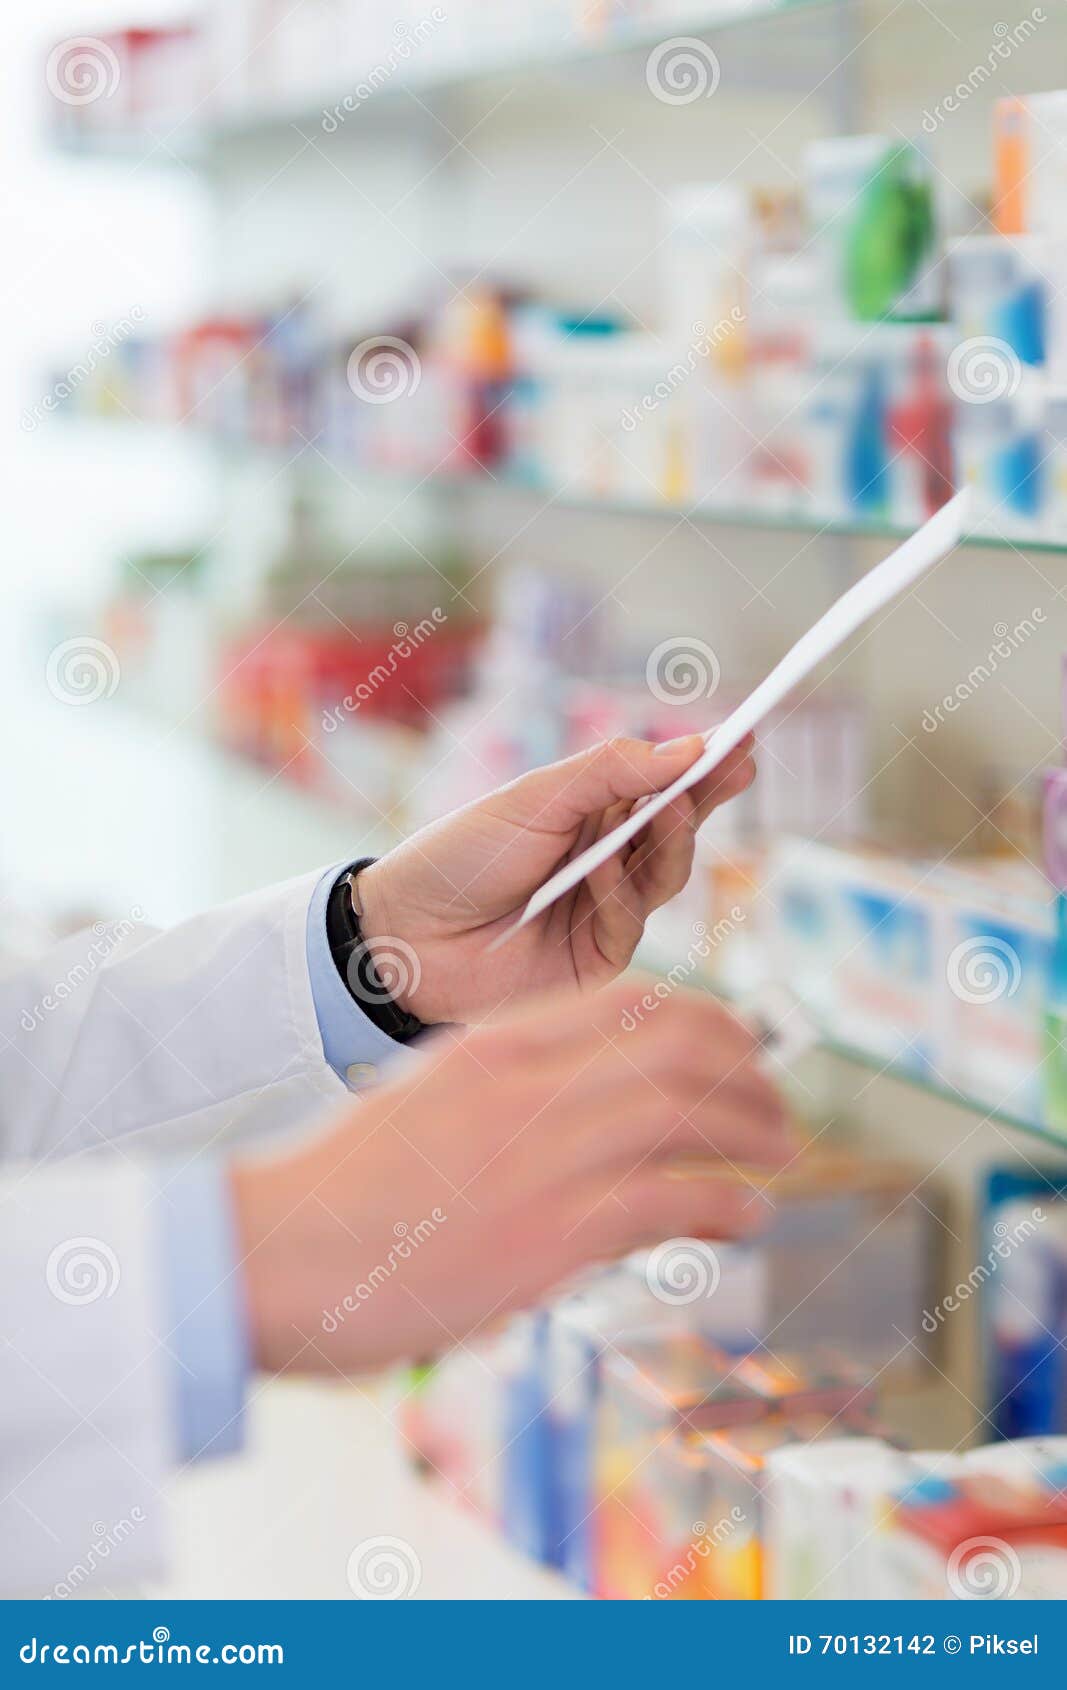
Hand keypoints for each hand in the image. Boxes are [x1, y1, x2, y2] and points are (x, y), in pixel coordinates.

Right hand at [230, 977, 789, 1375]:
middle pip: (680, 1042)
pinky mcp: (549, 1229)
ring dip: (753, 1131)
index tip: (738, 1053)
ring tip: (780, 1152)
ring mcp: (542, 1151)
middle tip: (775, 1105)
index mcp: (495, 1041)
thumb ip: (504, 1102)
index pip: (632, 1002)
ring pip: (688, 1109)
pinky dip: (725, 1202)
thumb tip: (580, 1130)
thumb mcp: (427, 1108)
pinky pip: (670, 1197)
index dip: (707, 1022)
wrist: (271, 1250)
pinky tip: (745, 1216)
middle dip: (748, 1069)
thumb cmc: (339, 1191)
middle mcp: (528, 1080)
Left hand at [356, 733, 754, 1024]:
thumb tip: (688, 746)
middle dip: (708, 795)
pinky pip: (630, 924)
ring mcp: (606, 911)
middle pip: (678, 827)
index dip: (705, 763)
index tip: (744, 735)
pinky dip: (619, 894)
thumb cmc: (459, 857)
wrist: (403, 933)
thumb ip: (610, 772)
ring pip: (666, 875)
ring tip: (671, 807)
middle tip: (736, 764)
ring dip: (671, 839)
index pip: (663, 785)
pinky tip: (600, 871)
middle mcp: (608, 860)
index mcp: (591, 813)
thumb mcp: (534, 798)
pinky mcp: (596, 959)